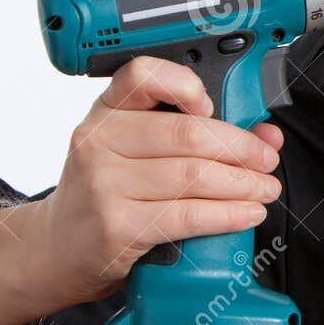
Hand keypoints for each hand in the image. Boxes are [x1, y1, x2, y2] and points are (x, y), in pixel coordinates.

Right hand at [0, 57, 285, 324]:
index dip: (186, 85)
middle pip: (188, 134)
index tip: (215, 105)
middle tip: (267, 161)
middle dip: (242, 148)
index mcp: (107, 111)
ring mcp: (105, 185)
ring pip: (194, 176)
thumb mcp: (136, 152)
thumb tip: (266, 135)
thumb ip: (196, 135)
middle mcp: (99, 142)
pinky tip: (247, 213)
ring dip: (243, 184)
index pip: (143, 75)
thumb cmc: (106, 195)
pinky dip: (229, 214)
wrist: (56, 249)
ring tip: (265, 189)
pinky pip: (188, 215)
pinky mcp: (117, 226)